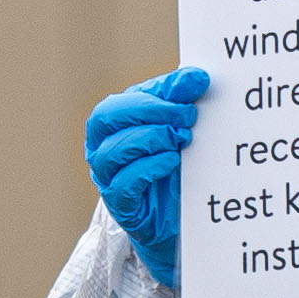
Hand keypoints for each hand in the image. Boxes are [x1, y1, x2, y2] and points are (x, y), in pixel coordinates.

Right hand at [85, 67, 209, 286]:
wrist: (180, 220)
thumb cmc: (174, 167)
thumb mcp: (178, 129)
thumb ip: (181, 101)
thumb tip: (196, 77)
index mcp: (112, 125)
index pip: (123, 100)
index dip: (158, 92)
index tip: (197, 85)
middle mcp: (102, 148)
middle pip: (105, 118)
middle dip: (149, 110)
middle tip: (186, 115)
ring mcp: (107, 177)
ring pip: (111, 150)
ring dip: (150, 138)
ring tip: (180, 138)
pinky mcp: (120, 205)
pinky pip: (123, 184)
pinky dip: (149, 167)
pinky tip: (172, 160)